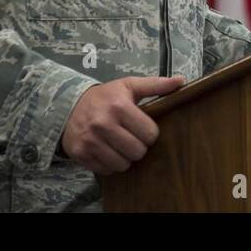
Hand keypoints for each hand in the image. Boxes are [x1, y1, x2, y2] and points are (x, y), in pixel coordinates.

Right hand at [60, 75, 184, 174]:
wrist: (68, 105)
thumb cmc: (105, 96)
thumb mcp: (129, 86)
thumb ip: (156, 85)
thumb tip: (182, 80)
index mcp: (119, 106)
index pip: (150, 134)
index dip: (150, 133)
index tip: (143, 128)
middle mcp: (103, 124)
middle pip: (138, 152)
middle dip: (139, 146)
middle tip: (132, 137)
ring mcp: (90, 141)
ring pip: (123, 164)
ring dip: (125, 157)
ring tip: (120, 144)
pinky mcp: (80, 154)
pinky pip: (106, 170)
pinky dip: (110, 164)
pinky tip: (107, 150)